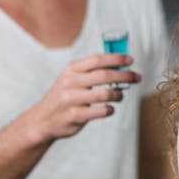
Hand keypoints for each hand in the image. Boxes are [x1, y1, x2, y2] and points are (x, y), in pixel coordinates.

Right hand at [26, 53, 140, 143]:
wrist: (42, 120)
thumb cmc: (64, 97)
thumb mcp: (71, 79)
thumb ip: (91, 71)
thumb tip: (121, 64)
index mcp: (71, 70)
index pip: (98, 60)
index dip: (116, 58)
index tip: (131, 60)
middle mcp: (70, 83)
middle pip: (104, 75)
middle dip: (125, 75)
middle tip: (137, 77)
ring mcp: (71, 100)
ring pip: (104, 94)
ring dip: (118, 94)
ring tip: (120, 96)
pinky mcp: (74, 116)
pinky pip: (100, 111)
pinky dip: (109, 109)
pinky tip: (109, 108)